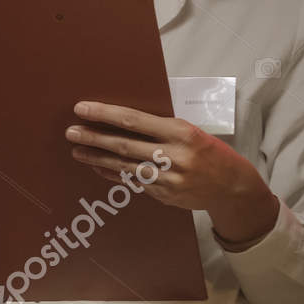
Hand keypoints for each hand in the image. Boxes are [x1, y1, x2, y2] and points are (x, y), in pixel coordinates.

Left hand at [64, 100, 279, 243]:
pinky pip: (131, 181)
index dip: (105, 114)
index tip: (82, 109)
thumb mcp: (191, 132)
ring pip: (123, 165)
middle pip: (123, 144)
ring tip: (77, 150)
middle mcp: (173, 155)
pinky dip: (113, 173)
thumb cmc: (210, 152)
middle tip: (70, 132)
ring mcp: (167, 178)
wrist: (232, 187)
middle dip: (93, 137)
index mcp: (180, 132)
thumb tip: (122, 120)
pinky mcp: (163, 194)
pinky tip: (98, 167)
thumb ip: (161, 129)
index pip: (133, 120)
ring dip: (97, 157)